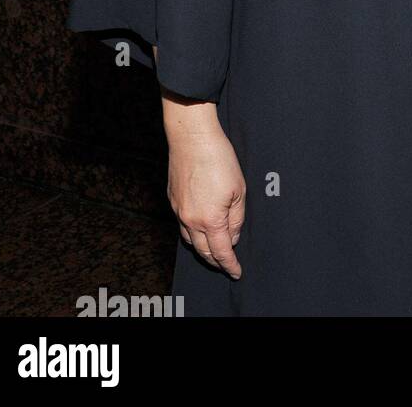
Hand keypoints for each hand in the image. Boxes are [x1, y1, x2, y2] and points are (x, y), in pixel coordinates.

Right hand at [164, 100, 244, 277]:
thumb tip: (232, 237)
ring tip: (214, 249)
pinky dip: (192, 232)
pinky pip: (182, 225)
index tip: (237, 272)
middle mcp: (191, 220)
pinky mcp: (172, 200)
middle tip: (227, 264)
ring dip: (203, 248)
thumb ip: (237, 218)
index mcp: (210, 219)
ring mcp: (178, 211)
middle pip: (203, 251)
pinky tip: (200, 227)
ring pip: (190, 240)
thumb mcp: (239, 189)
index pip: (221, 251)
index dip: (230, 264)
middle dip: (216, 261)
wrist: (192, 138)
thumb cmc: (219, 159)